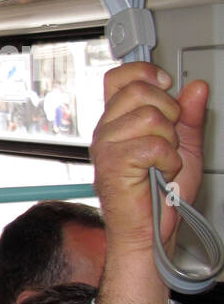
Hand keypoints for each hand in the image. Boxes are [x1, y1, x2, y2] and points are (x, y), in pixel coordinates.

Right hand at [91, 63, 196, 252]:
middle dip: (168, 110)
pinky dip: (169, 161)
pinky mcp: (113, 164)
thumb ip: (190, 116)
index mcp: (118, 121)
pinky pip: (154, 145)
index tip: (166, 86)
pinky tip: (163, 173)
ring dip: (170, 141)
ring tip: (164, 160)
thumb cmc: (160, 195)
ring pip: (150, 117)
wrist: (151, 230)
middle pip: (138, 91)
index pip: (119, 78)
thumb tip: (196, 88)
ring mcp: (106, 146)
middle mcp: (107, 130)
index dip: (144, 73)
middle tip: (169, 137)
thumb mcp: (184, 146)